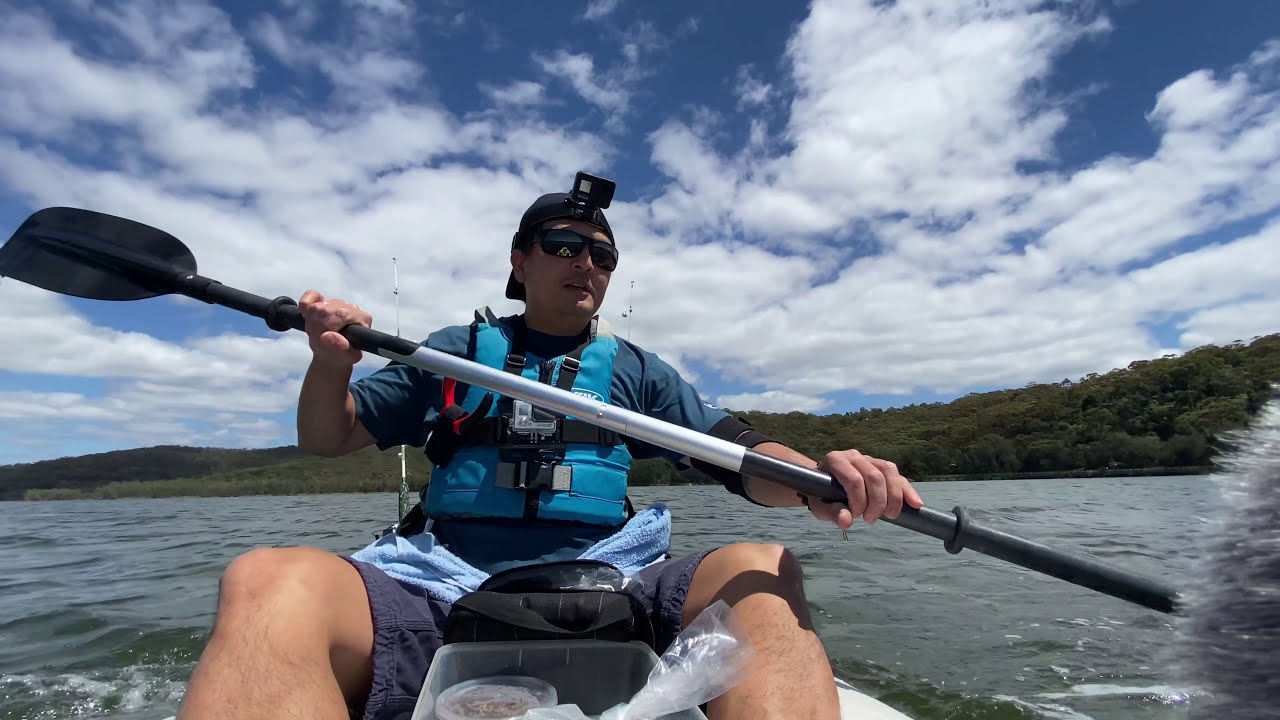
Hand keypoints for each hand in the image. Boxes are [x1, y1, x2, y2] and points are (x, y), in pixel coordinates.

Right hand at [298, 289, 372, 367]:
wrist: (333, 355)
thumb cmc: (342, 356)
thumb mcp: (345, 357)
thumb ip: (339, 347)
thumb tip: (327, 336)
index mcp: (362, 319)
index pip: (341, 314)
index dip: (327, 326)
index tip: (324, 337)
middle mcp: (352, 307)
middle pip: (327, 309)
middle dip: (318, 325)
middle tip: (320, 337)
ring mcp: (337, 302)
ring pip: (318, 305)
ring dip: (313, 320)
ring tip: (318, 333)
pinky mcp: (323, 299)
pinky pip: (311, 295)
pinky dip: (307, 304)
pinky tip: (309, 316)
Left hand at [805, 450, 923, 529]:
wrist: (825, 486)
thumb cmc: (821, 495)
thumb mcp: (820, 507)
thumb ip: (831, 513)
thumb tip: (846, 520)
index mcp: (836, 461)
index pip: (854, 480)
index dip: (859, 501)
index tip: (855, 516)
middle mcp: (854, 456)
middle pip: (875, 477)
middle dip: (877, 502)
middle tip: (870, 519)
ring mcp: (870, 460)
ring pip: (889, 473)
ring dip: (893, 498)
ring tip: (889, 515)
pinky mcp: (882, 467)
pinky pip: (898, 477)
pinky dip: (907, 491)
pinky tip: (916, 505)